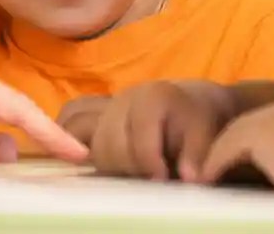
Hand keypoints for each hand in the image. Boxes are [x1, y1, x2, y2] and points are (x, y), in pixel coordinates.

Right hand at [57, 81, 233, 181]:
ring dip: (99, 157)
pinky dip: (69, 134)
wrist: (187, 103)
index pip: (138, 141)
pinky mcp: (93, 109)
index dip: (150, 166)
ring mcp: (105, 102)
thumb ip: (196, 154)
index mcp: (151, 98)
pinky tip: (80, 155)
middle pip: (106, 142)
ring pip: (81, 131)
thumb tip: (190, 178)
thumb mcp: (205, 133)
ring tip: (121, 169)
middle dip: (126, 166)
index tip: (163, 178)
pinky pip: (70, 116)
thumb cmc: (195, 120)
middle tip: (144, 177)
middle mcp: (122, 97)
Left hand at [201, 103, 273, 193]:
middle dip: (226, 147)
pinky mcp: (254, 134)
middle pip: (242, 128)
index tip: (237, 162)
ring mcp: (266, 120)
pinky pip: (225, 150)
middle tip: (211, 166)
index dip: (246, 146)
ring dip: (217, 158)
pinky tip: (206, 180)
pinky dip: (214, 165)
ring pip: (231, 138)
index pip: (263, 129)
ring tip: (205, 176)